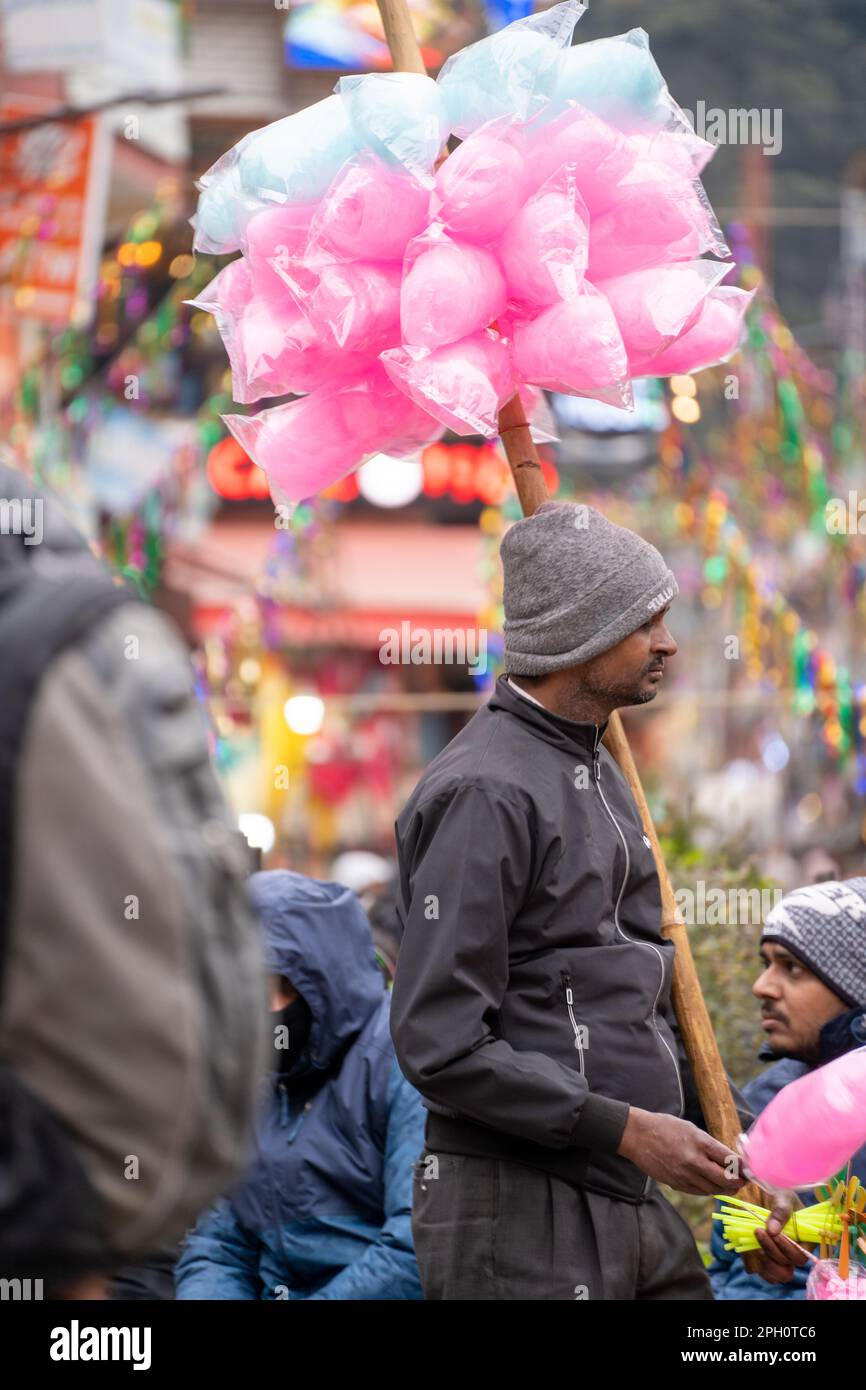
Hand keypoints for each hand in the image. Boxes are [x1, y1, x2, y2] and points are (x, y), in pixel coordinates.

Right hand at [617, 1107, 743, 1195]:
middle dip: (737, 1182)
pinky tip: (711, 1185)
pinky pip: (699, 1192)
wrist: (637, 1135)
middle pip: (725, 1180)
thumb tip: (730, 1160)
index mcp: (700, 1143)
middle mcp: (694, 1161)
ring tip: (730, 1185)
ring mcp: (684, 1175)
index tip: (749, 1170)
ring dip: (724, 1189)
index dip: (743, 1168)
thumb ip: (710, 1146)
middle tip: (743, 1180)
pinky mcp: (676, 1184)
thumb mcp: (691, 1129)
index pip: (730, 1160)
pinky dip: (709, 1190)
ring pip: (713, 1190)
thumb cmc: (665, 1127)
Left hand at [752, 1191, 809, 1283]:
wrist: (763, 1196)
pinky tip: (754, 1247)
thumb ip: (780, 1211)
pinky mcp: (768, 1261)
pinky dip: (760, 1265)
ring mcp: (781, 1258)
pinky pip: (767, 1274)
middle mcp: (794, 1253)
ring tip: (756, 1237)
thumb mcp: (783, 1197)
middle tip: (760, 1231)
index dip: (789, 1249)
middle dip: (774, 1251)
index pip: (801, 1255)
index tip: (775, 1233)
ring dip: (766, 1260)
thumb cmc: (779, 1195)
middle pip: (789, 1266)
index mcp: (805, 1240)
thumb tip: (773, 1230)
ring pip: (778, 1274)